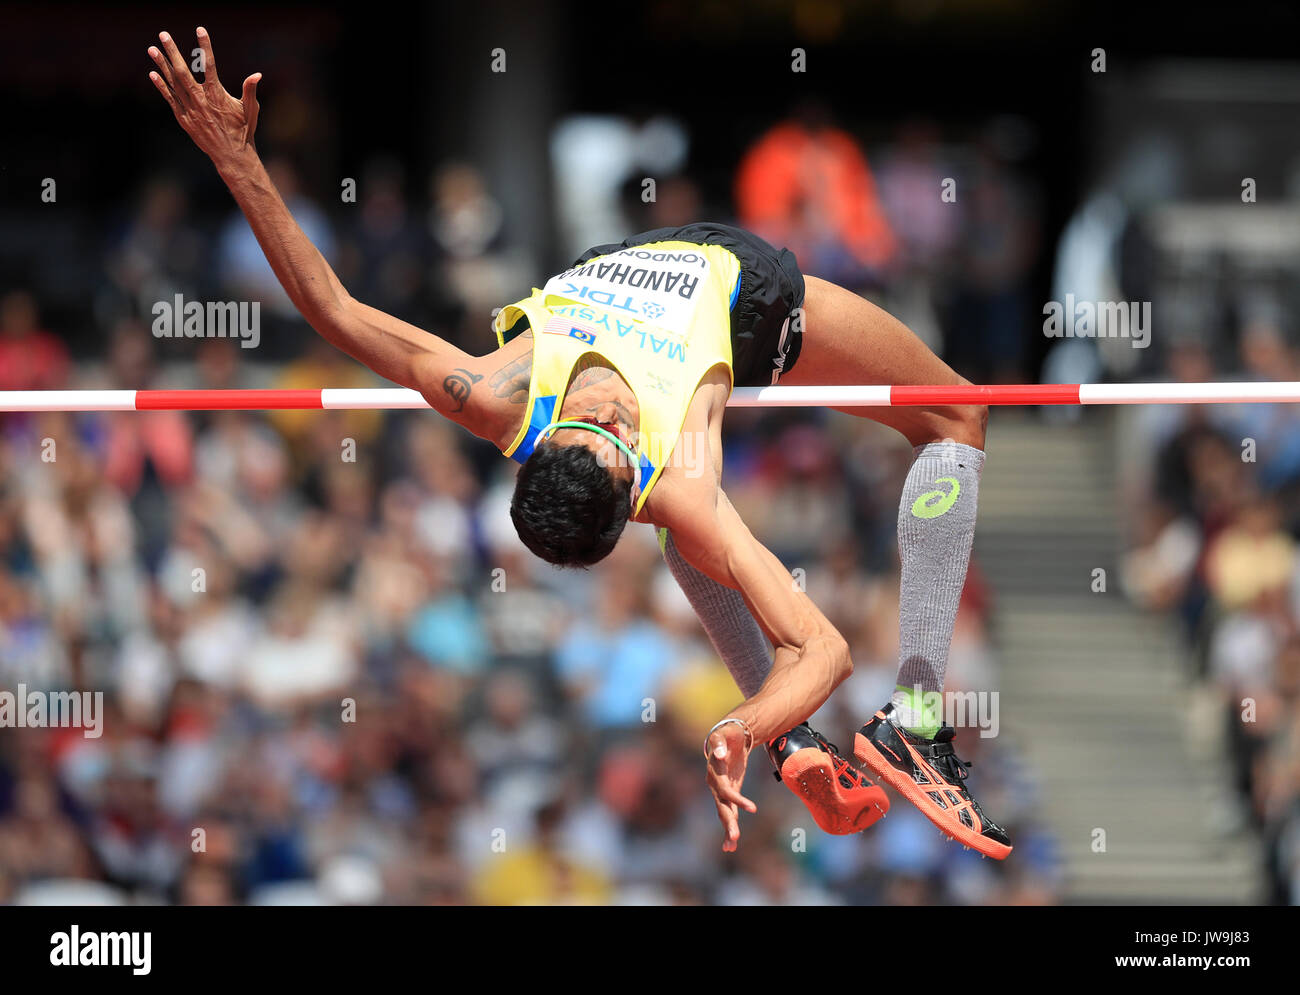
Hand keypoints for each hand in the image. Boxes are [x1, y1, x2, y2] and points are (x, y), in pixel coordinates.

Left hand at [147, 27, 260, 166]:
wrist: (231, 155)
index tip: (200, 29)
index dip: (205, 46)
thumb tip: (257, 74)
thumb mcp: (250, 109)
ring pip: (173, 83)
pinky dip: (161, 86)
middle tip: (163, 34)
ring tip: (152, 49)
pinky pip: (170, 99)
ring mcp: (190, 110)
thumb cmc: (243, 130)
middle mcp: (201, 101)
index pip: (209, 65)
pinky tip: (153, 73)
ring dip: (162, 65)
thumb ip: (250, 90)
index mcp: (217, 96)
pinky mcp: (184, 119)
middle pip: (183, 71)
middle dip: (172, 52)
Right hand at [704, 719, 756, 852]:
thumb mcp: (723, 734)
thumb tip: (718, 754)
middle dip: (728, 823)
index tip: (753, 808)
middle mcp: (715, 785)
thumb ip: (719, 743)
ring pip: (724, 813)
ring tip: (731, 848)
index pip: (725, 790)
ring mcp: (721, 791)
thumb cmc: (727, 734)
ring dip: (728, 829)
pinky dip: (730, 826)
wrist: (729, 737)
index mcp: (715, 773)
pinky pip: (729, 812)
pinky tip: (731, 843)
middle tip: (735, 838)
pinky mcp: (728, 793)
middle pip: (722, 807)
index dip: (737, 799)